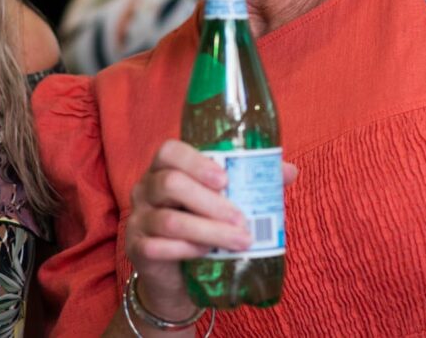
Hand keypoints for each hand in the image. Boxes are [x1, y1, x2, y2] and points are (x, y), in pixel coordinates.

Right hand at [124, 139, 296, 319]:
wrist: (176, 274)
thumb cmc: (201, 224)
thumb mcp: (222, 200)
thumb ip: (250, 182)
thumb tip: (289, 171)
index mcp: (165, 167)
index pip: (170, 151)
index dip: (196, 162)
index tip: (225, 179)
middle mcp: (146, 187)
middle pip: (171, 183)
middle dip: (210, 202)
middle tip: (241, 218)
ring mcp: (138, 217)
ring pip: (169, 220)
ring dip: (208, 230)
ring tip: (239, 240)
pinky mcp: (136, 247)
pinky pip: (158, 247)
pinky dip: (187, 250)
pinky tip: (207, 254)